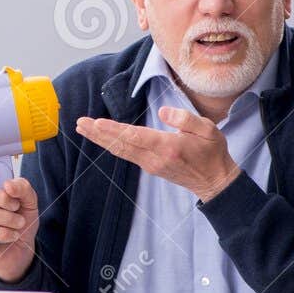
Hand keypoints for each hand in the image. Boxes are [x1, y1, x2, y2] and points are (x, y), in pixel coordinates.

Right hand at [0, 158, 38, 283]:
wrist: (19, 248)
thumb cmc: (18, 220)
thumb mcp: (28, 200)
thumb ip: (22, 187)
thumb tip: (8, 184)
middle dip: (3, 198)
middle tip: (15, 207)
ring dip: (7, 219)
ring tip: (17, 224)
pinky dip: (3, 233)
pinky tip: (10, 235)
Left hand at [75, 106, 240, 201]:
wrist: (214, 181)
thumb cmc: (212, 152)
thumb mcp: (208, 130)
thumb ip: (186, 118)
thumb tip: (163, 111)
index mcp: (168, 147)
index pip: (135, 137)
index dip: (114, 130)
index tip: (96, 123)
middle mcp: (155, 158)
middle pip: (121, 144)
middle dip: (98, 134)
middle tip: (79, 123)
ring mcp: (150, 164)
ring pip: (121, 150)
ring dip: (101, 139)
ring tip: (83, 128)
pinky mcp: (149, 166)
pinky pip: (126, 154)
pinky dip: (111, 144)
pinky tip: (102, 138)